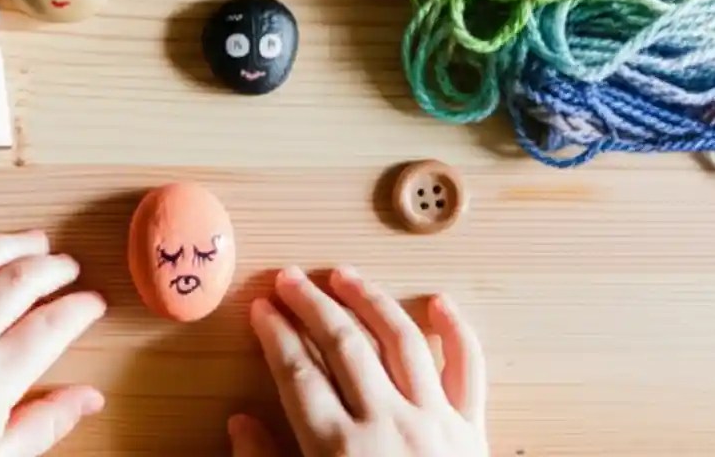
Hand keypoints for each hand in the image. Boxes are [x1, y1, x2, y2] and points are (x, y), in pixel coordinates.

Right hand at [229, 267, 487, 456]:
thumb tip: (240, 424)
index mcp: (337, 449)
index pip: (297, 371)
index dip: (275, 334)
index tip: (260, 308)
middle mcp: (386, 425)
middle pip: (343, 343)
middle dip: (310, 303)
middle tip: (288, 278)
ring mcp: (434, 423)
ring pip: (400, 340)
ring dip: (369, 300)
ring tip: (343, 275)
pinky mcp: (474, 432)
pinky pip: (468, 371)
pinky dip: (457, 332)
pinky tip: (440, 303)